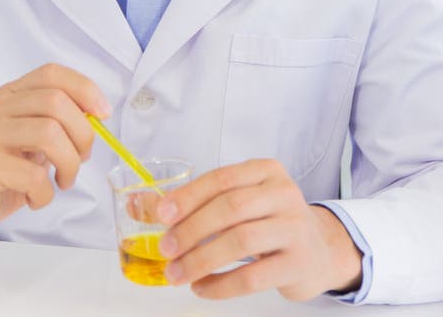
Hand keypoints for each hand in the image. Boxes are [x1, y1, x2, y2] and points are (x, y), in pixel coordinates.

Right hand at [0, 63, 109, 244]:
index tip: (102, 114)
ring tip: (63, 180)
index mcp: (11, 95)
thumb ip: (58, 123)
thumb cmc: (2, 172)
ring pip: (49, 134)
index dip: (84, 89)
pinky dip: (46, 192)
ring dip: (69, 164)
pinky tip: (36, 198)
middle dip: (83, 134)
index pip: (52, 73)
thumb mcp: (32, 140)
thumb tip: (96, 115)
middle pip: (56, 102)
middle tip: (81, 159)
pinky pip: (33, 175)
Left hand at [156, 159, 362, 300]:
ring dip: (202, 259)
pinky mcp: (299, 263)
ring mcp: (295, 227)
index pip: (221, 178)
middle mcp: (284, 193)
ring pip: (241, 241)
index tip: (161, 216)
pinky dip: (221, 284)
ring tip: (176, 274)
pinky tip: (202, 288)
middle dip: (191, 229)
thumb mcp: (242, 200)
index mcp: (266, 170)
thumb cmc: (270, 221)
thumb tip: (138, 204)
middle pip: (230, 208)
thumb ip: (198, 202)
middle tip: (165, 249)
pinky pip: (253, 276)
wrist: (321, 250)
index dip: (189, 196)